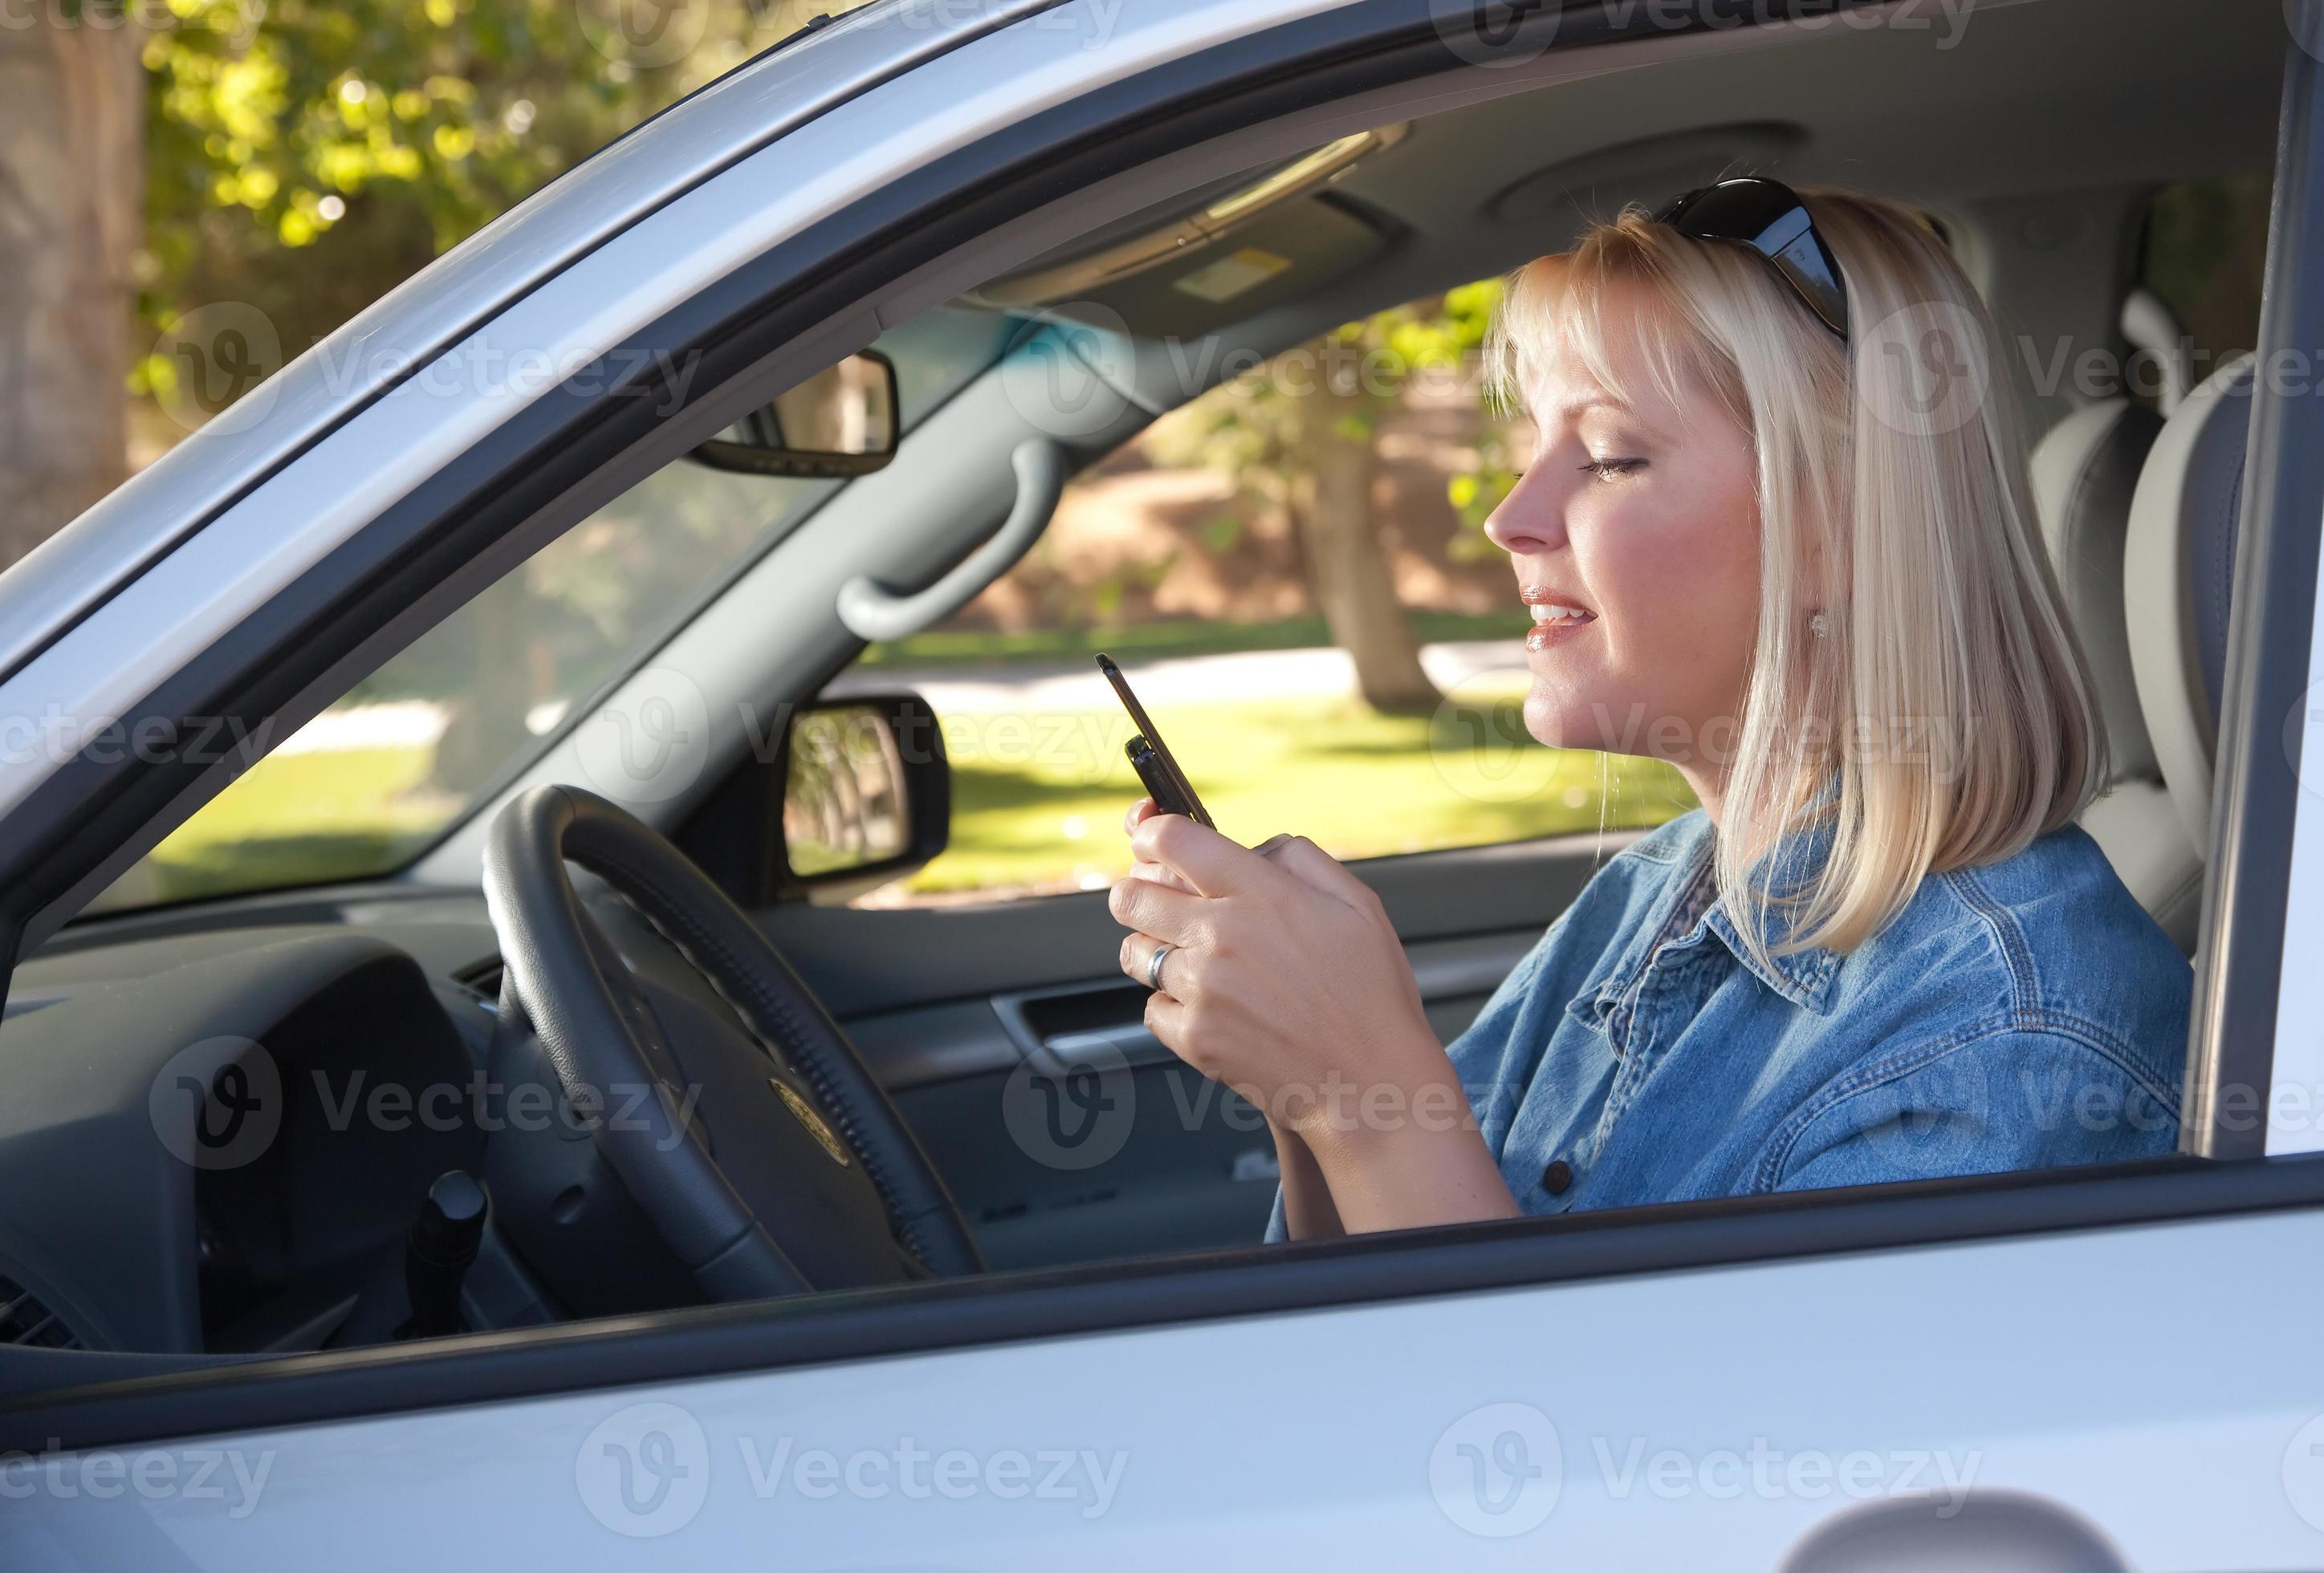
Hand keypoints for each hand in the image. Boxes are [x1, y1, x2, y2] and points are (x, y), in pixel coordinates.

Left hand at [1108, 803, 1448, 1139]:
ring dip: (1153, 950)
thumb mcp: (1357, 904)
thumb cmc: (1371, 996)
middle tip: (1157, 903)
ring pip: (1134, 952)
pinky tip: (1211, 1008)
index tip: (1152, 843)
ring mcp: (1202, 988)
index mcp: (1260, 892)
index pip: (1172, 839)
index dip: (1151, 834)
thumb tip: (1255, 848)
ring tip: (1192, 961)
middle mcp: (1221, 935)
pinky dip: (1171, 1006)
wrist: (1371, 1083)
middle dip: (1137, 892)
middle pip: (1130, 895)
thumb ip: (1300, 859)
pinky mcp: (1193, 1036)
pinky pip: (1151, 1007)